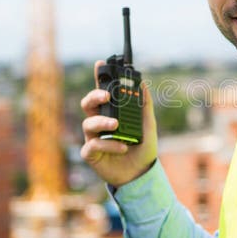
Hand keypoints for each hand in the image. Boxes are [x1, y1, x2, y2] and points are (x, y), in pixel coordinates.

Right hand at [80, 60, 158, 185]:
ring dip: (102, 121)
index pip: (103, 92)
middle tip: (106, 95)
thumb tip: (143, 85)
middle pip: (88, 104)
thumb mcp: (148, 126)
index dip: (99, 77)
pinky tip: (123, 147)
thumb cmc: (142, 148)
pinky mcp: (91, 154)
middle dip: (94, 96)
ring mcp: (93, 138)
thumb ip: (144, 106)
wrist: (141, 174)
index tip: (100, 64)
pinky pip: (93, 145)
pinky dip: (109, 144)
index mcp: (111, 113)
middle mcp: (99, 123)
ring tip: (117, 125)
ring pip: (88, 123)